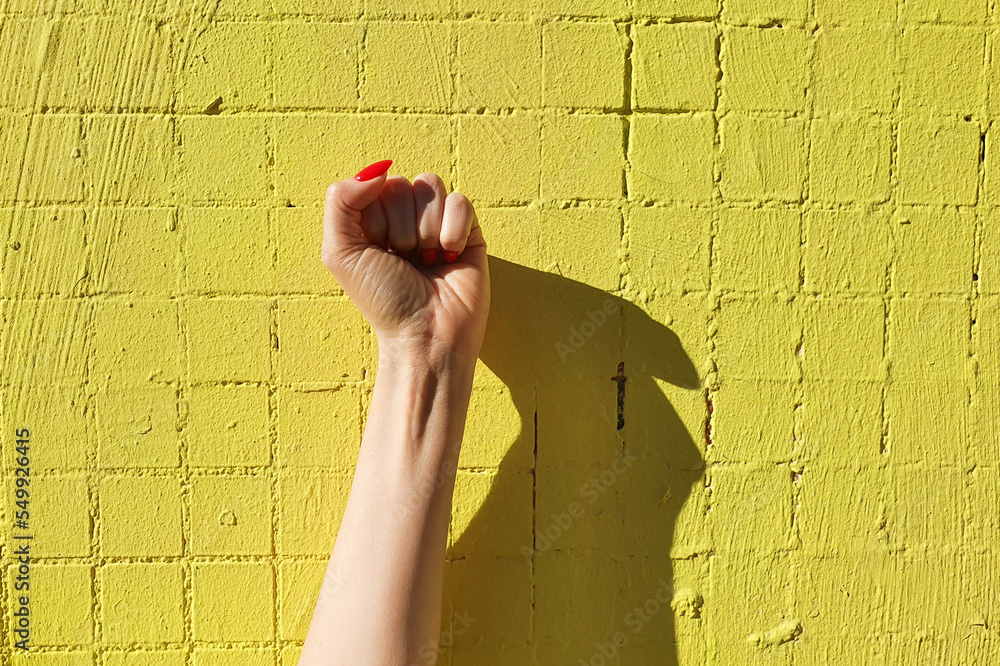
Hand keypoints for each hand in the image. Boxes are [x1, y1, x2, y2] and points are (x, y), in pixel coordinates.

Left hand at [321, 161, 489, 366]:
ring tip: (427, 260)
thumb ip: (341, 200)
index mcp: (372, 221)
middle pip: (403, 184)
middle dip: (401, 226)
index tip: (379, 251)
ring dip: (426, 229)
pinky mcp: (469, 231)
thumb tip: (379, 168)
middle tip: (405, 260)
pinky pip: (460, 202)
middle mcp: (405, 218)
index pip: (374, 185)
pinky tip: (449, 256)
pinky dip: (453, 230)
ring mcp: (438, 223)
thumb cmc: (383, 300)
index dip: (375, 218)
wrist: (426, 335)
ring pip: (432, 187)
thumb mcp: (340, 251)